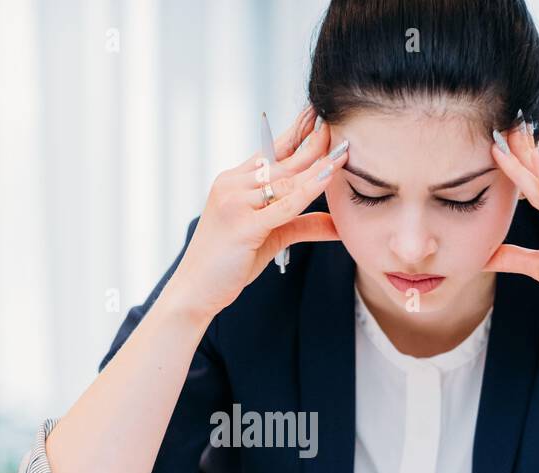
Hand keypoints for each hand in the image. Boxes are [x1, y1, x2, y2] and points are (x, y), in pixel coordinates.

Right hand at [163, 106, 349, 321]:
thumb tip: (338, 222)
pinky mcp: (242, 225)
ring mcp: (235, 202)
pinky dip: (308, 190)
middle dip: (313, 143)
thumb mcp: (272, 237)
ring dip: (317, 164)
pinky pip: (283, 205)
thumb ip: (303, 224)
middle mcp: (233, 185)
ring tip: (344, 149)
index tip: (320, 115)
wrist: (194, 290)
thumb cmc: (228, 263)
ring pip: (285, 180)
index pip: (271, 150)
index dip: (297, 132)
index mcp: (235, 182)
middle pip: (282, 160)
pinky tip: (328, 175)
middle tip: (340, 125)